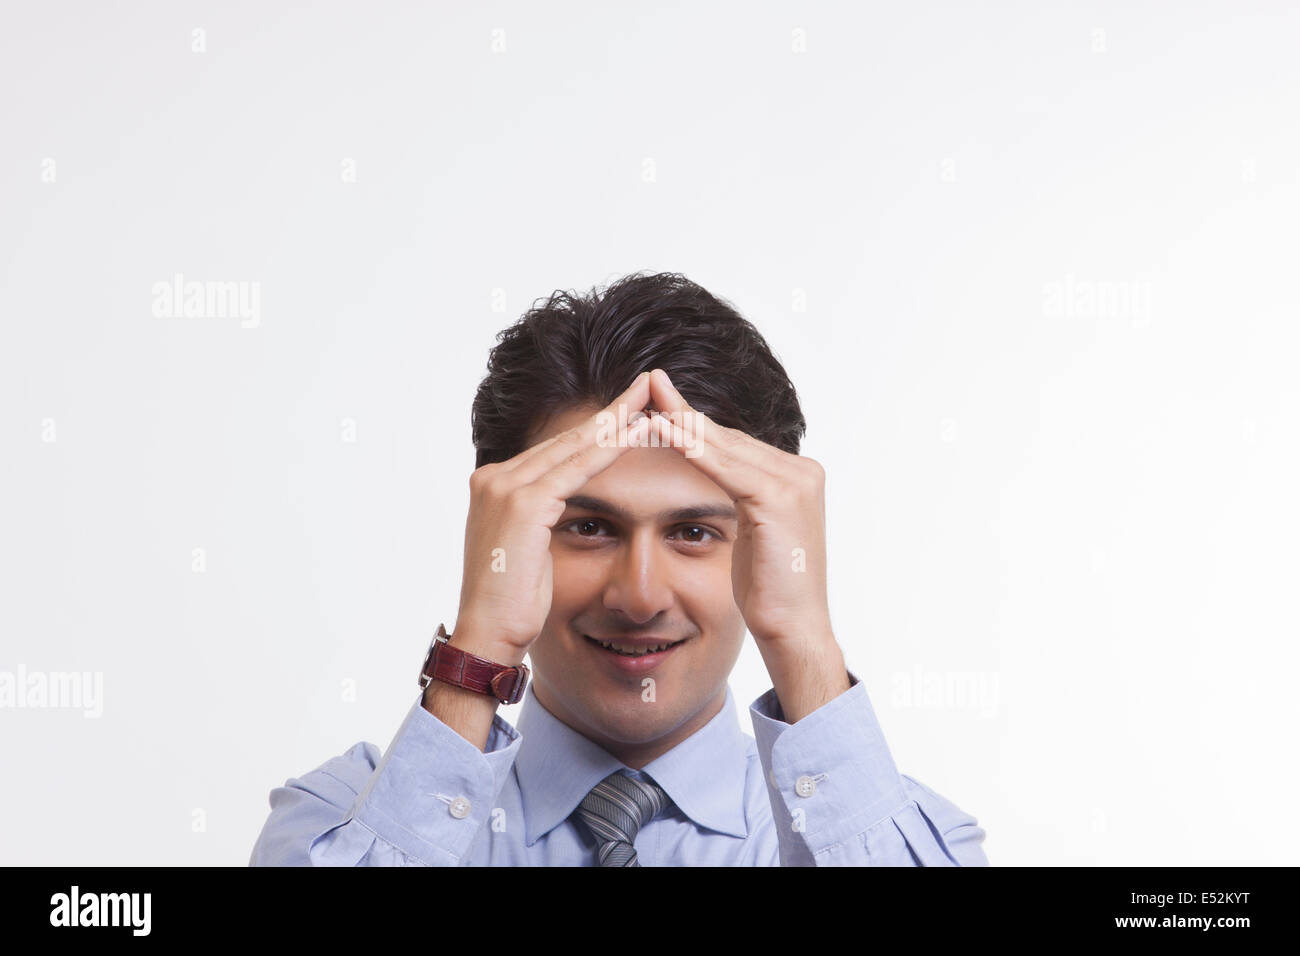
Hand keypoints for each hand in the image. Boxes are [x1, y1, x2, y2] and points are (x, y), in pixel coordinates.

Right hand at [453, 372, 654, 663]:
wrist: (487, 637)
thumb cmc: (511, 605)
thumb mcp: (527, 549)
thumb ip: (539, 517)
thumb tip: (562, 506)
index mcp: (494, 485)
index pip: (555, 448)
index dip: (596, 428)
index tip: (630, 408)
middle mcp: (494, 478)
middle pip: (566, 438)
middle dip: (611, 411)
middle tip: (647, 384)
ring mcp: (504, 487)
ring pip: (574, 447)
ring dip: (617, 422)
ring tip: (651, 399)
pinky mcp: (522, 504)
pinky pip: (576, 470)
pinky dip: (610, 450)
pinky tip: (639, 433)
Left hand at [643, 369, 847, 718]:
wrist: (795, 630)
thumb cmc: (769, 592)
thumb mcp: (751, 533)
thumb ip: (742, 495)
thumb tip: (712, 470)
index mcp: (797, 476)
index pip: (734, 444)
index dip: (695, 424)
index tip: (660, 401)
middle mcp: (802, 472)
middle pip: (729, 438)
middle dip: (685, 413)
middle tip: (650, 382)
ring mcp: (795, 482)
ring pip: (726, 447)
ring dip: (683, 423)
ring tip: (648, 400)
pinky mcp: (781, 498)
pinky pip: (727, 468)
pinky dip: (693, 449)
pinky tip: (665, 431)